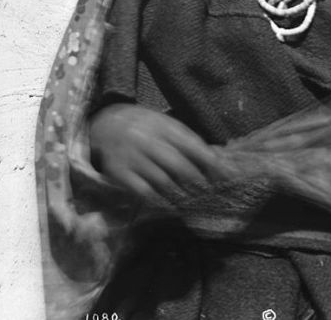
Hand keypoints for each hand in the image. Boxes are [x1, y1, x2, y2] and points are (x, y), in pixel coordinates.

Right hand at [89, 103, 231, 204]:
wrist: (105, 124)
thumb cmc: (144, 126)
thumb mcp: (165, 124)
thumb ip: (186, 140)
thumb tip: (215, 159)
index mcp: (164, 126)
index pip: (192, 144)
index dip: (210, 162)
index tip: (225, 175)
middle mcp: (148, 140)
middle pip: (179, 165)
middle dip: (198, 182)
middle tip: (211, 193)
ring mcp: (133, 157)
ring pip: (163, 181)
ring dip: (182, 194)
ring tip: (194, 201)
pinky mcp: (120, 173)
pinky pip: (144, 191)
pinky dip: (160, 201)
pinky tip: (171, 205)